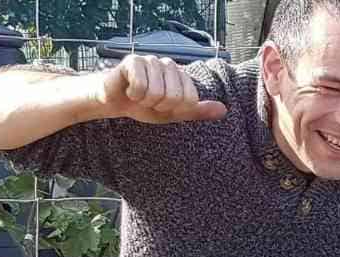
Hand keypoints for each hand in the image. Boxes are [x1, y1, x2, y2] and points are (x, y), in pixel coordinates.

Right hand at [95, 54, 227, 123]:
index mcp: (181, 76)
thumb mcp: (174, 114)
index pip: (190, 99)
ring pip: (157, 92)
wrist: (116, 102)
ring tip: (139, 96)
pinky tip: (129, 90)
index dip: (175, 109)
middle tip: (150, 102)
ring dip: (145, 101)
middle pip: (174, 96)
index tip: (164, 107)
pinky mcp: (133, 61)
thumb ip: (197, 111)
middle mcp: (168, 64)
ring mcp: (151, 61)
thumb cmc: (145, 106)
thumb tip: (223, 110)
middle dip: (160, 106)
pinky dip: (134, 94)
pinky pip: (140, 85)